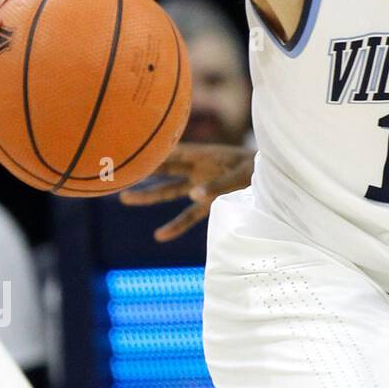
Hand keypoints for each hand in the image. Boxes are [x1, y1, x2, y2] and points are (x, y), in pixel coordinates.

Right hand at [120, 142, 254, 241]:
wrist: (275, 176)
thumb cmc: (257, 168)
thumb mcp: (239, 176)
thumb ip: (216, 186)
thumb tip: (193, 196)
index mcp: (202, 156)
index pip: (169, 154)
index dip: (147, 153)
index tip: (124, 152)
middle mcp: (197, 169)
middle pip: (163, 171)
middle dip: (140, 171)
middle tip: (113, 172)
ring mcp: (201, 185)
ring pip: (170, 191)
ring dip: (149, 196)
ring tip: (124, 198)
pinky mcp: (210, 201)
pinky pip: (190, 216)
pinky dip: (176, 225)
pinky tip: (160, 236)